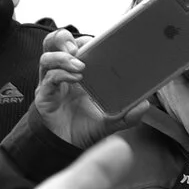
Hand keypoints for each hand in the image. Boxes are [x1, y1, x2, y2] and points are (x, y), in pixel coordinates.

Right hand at [34, 29, 151, 149]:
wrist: (69, 148)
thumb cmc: (85, 129)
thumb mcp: (112, 121)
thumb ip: (128, 114)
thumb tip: (144, 104)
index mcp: (79, 73)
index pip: (76, 46)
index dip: (83, 40)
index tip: (96, 42)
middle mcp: (63, 74)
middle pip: (55, 44)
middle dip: (65, 39)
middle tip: (78, 48)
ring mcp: (52, 84)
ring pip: (48, 57)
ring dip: (63, 57)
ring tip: (80, 65)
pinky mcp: (44, 95)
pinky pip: (49, 77)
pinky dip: (61, 73)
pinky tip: (75, 78)